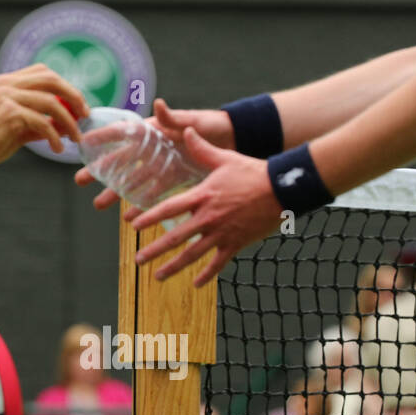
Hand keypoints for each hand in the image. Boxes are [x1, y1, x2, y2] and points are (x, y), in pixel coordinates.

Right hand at [0, 64, 88, 173]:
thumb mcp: (14, 127)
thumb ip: (38, 122)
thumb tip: (66, 126)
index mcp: (5, 82)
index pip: (42, 72)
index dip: (64, 85)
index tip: (76, 104)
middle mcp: (6, 85)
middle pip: (51, 79)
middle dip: (73, 96)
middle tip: (85, 114)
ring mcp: (7, 97)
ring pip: (51, 102)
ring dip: (69, 121)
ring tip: (75, 137)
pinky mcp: (9, 114)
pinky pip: (43, 122)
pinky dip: (54, 136)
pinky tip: (57, 148)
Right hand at [75, 98, 234, 215]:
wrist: (235, 141)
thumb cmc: (212, 126)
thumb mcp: (193, 121)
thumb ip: (174, 118)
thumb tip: (159, 104)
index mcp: (153, 131)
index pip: (122, 132)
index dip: (102, 137)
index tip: (82, 143)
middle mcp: (152, 149)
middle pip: (120, 161)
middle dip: (99, 171)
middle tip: (80, 181)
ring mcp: (160, 166)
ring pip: (132, 181)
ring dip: (116, 193)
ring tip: (99, 206)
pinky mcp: (172, 180)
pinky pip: (152, 194)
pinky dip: (141, 205)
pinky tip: (130, 217)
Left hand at [129, 128, 283, 284]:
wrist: (282, 189)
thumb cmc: (252, 172)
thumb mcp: (224, 158)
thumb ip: (201, 149)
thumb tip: (186, 130)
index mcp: (202, 196)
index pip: (169, 208)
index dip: (150, 217)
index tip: (133, 226)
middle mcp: (208, 217)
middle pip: (175, 237)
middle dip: (154, 250)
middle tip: (138, 259)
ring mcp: (221, 232)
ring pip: (192, 254)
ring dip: (174, 266)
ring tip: (157, 276)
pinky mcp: (236, 243)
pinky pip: (218, 262)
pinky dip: (206, 274)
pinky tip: (195, 284)